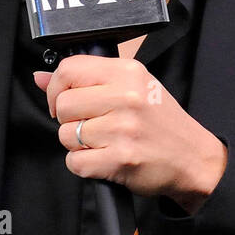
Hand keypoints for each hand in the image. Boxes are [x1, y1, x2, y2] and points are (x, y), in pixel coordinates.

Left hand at [33, 56, 226, 212]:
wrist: (194, 158)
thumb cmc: (161, 122)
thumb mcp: (132, 87)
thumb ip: (87, 80)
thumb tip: (40, 77)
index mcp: (128, 72)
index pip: (69, 69)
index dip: (56, 88)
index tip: (63, 101)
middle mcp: (126, 97)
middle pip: (64, 105)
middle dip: (69, 120)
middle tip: (91, 126)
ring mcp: (124, 129)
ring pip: (67, 136)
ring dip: (78, 145)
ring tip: (103, 143)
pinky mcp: (121, 159)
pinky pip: (76, 162)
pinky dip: (83, 165)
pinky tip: (103, 159)